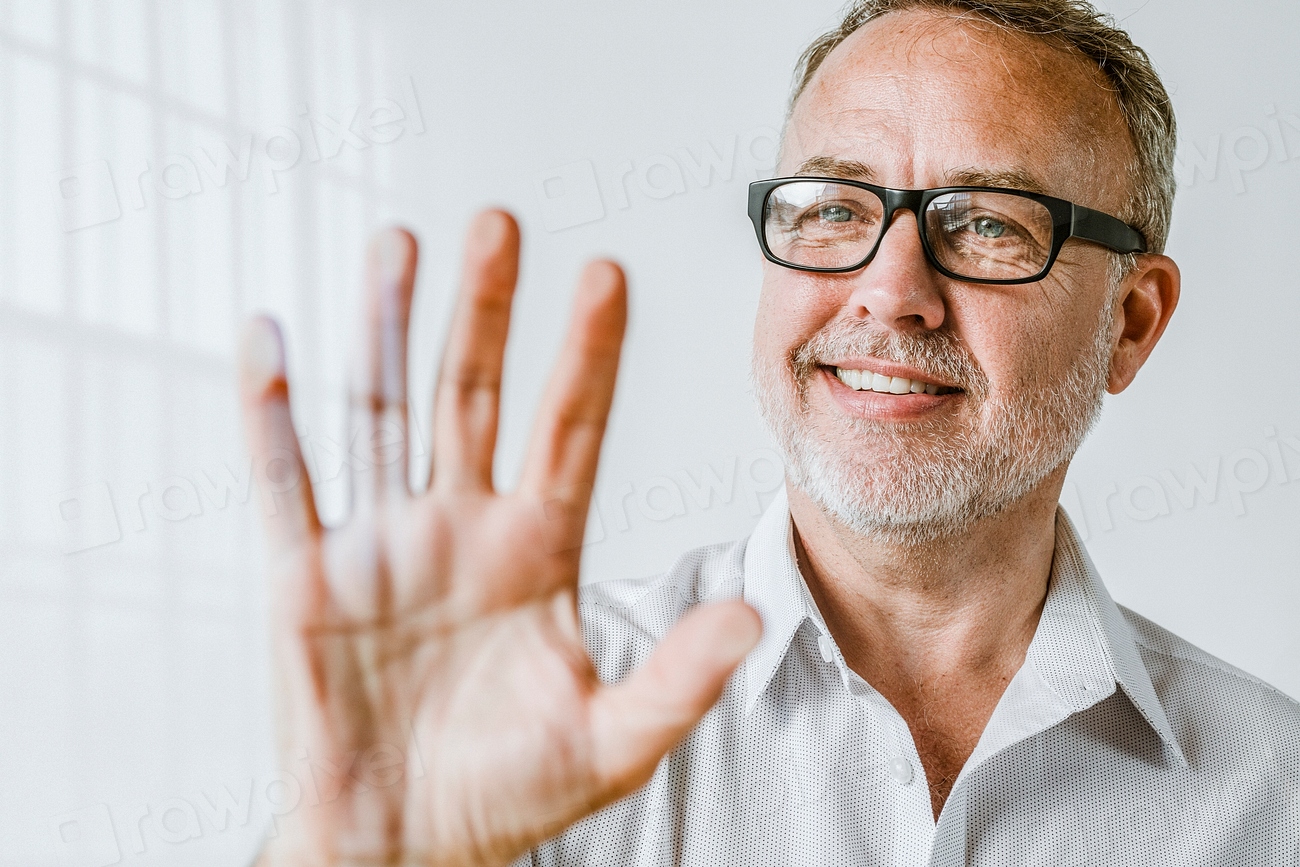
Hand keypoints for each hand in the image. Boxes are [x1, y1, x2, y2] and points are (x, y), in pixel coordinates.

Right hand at [237, 211, 760, 865]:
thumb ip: (678, 678)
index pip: (571, 430)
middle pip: (476, 394)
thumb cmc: (507, 795)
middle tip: (501, 221)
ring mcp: (382, 541)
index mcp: (538, 550)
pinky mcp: (305, 574)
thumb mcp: (611, 742)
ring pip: (383, 411)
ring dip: (386, 328)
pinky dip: (270, 412)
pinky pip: (285, 481)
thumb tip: (756, 616)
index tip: (607, 275)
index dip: (588, 355)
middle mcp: (463, 526)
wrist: (404, 845)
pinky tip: (269, 338)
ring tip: (399, 243)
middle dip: (487, 310)